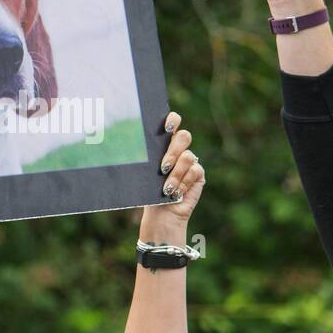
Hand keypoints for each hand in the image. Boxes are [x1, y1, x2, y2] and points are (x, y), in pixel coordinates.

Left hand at [140, 111, 204, 241]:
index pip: (173, 121)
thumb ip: (148, 157)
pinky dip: (184, 183)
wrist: (161, 213)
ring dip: (176, 174)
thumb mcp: (146, 172)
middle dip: (173, 151)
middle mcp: (179, 149)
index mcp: (164, 143)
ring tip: (166, 188)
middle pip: (184, 136)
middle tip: (163, 167)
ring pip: (188, 157)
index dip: (173, 119)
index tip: (167, 127)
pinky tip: (176, 193)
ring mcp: (190, 161)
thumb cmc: (149, 192)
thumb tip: (134, 146)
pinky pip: (195, 171)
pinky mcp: (198, 174)